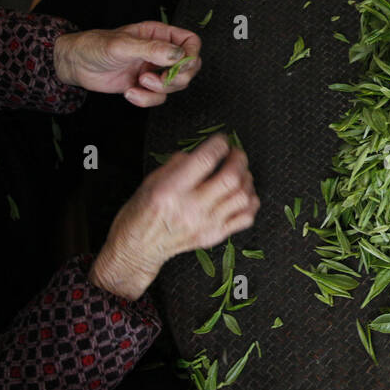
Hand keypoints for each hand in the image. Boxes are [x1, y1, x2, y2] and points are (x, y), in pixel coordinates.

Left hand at [54, 22, 200, 107]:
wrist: (75, 65)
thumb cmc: (94, 46)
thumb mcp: (123, 45)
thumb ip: (152, 49)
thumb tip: (179, 55)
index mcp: (159, 35)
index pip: (190, 42)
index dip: (191, 54)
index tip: (181, 65)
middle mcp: (160, 52)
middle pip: (189, 67)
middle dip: (177, 77)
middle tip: (159, 79)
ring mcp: (154, 70)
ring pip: (176, 85)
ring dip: (160, 90)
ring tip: (139, 83)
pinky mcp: (144, 86)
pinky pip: (158, 98)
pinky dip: (146, 99)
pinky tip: (130, 93)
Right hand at [90, 134, 259, 300]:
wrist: (139, 248)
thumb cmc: (143, 211)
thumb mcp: (152, 180)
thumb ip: (178, 164)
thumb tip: (203, 152)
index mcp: (171, 190)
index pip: (205, 161)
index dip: (219, 145)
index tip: (222, 141)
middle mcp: (191, 208)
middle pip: (230, 179)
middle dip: (239, 160)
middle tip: (236, 154)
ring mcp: (206, 224)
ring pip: (242, 198)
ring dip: (247, 180)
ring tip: (240, 174)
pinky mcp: (215, 236)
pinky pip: (246, 218)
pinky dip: (250, 202)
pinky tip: (243, 195)